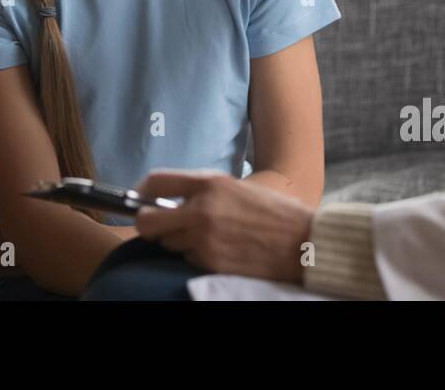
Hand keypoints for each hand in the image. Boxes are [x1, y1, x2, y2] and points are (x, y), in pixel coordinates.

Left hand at [133, 169, 314, 283]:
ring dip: (178, 241)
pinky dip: (197, 256)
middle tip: (159, 225)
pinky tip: (219, 250)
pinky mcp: (210, 263)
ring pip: (168, 243)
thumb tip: (168, 197)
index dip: (141, 191)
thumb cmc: (273, 212)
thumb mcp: (236, 187)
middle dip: (149, 224)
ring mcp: (204, 239)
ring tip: (205, 236)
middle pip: (146, 221)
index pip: (156, 181)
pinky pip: (188, 259)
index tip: (141, 197)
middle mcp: (202, 210)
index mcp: (210, 183)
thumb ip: (203, 189)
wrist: (303, 242)